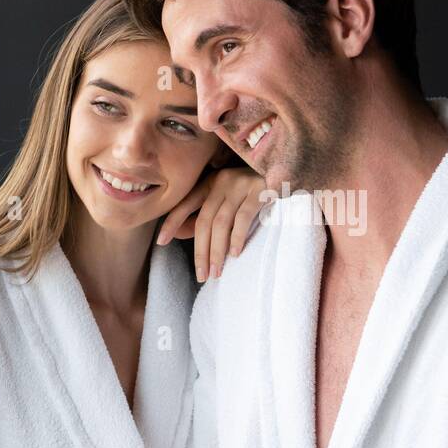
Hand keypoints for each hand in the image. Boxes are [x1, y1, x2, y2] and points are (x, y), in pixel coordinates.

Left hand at [157, 167, 269, 281]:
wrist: (287, 171)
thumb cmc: (252, 192)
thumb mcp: (225, 199)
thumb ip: (204, 215)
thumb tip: (179, 234)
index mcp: (209, 183)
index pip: (184, 205)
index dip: (171, 223)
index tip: (160, 242)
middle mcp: (222, 181)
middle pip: (203, 221)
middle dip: (200, 251)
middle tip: (202, 275)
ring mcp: (241, 185)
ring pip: (221, 223)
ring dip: (217, 251)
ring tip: (216, 272)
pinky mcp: (260, 191)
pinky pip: (243, 218)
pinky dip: (237, 238)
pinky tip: (235, 254)